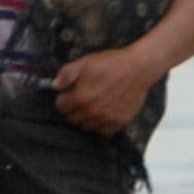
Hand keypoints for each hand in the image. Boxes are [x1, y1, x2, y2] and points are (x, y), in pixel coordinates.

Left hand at [50, 44, 166, 133]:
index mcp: (80, 98)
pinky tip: (101, 114)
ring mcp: (106, 118)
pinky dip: (99, 125)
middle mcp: (91, 112)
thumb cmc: (110, 63)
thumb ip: (66, 74)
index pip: (61, 106)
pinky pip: (103, 131)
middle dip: (72, 110)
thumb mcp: (84, 62)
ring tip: (90, 107)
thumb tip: (54, 86)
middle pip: (71, 118)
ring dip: (84, 118)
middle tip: (79, 100)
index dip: (63, 99)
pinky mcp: (119, 122)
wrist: (139, 68)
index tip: (68, 95)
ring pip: (85, 126)